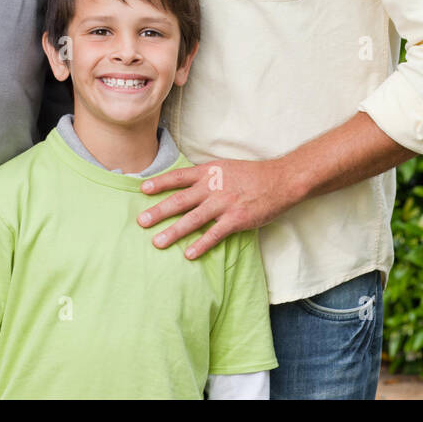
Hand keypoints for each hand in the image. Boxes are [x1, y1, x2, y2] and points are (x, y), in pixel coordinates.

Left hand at [138, 158, 294, 259]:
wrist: (280, 180)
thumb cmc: (252, 174)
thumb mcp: (225, 167)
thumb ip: (206, 175)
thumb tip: (186, 183)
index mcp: (209, 171)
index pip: (179, 177)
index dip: (160, 183)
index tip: (143, 190)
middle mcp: (213, 187)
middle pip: (180, 200)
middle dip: (159, 211)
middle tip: (141, 221)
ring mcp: (224, 204)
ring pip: (193, 219)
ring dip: (173, 232)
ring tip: (157, 242)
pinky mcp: (236, 220)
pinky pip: (214, 234)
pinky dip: (201, 245)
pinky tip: (188, 254)